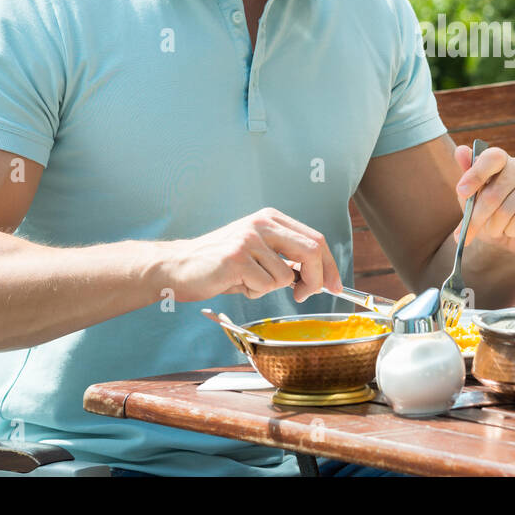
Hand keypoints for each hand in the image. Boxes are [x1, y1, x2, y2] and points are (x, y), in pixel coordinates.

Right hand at [163, 208, 342, 303]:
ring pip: (286, 276)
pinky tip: (235, 284)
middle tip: (306, 295)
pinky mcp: (237, 258)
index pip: (315, 239)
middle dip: (317, 279)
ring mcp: (250, 239)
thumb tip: (319, 277)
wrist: (178, 266)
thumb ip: (286, 258)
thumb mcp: (258, 252)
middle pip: (311, 251)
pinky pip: (264, 286)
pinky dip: (254, 293)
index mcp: (271, 218)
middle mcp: (262, 224)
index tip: (336, 286)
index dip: (329, 265)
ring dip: (271, 289)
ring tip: (247, 282)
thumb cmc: (221, 264)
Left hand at [452, 144, 514, 258]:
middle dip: (476, 219)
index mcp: (502, 160)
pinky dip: (510, 230)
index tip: (461, 192)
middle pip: (493, 194)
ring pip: (505, 211)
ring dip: (494, 227)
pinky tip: (512, 229)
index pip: (492, 157)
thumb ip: (467, 177)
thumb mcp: (474, 198)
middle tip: (466, 234)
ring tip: (494, 229)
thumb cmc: (492, 212)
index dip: (475, 174)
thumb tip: (460, 151)